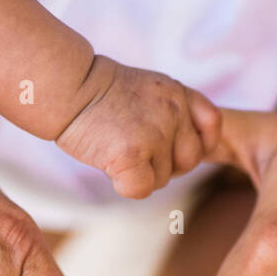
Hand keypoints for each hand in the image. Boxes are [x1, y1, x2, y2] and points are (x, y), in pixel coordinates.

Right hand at [56, 56, 220, 198]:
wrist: (64, 85)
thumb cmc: (97, 92)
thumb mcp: (148, 88)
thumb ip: (172, 112)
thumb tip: (187, 153)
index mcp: (178, 93)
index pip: (212, 125)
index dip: (198, 143)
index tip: (174, 145)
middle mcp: (173, 111)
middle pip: (189, 161)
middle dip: (164, 164)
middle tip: (133, 147)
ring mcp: (155, 133)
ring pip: (163, 179)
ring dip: (140, 173)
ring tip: (114, 146)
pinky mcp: (133, 155)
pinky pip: (141, 189)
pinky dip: (124, 184)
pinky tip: (108, 162)